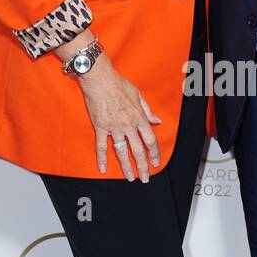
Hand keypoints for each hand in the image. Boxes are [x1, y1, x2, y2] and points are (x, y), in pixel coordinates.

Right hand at [76, 51, 160, 181]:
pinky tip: (102, 168)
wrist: (100, 79)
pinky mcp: (101, 127)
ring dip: (126, 166)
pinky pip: (102, 146)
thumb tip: (157, 121)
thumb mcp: (138, 95)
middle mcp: (128, 125)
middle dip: (143, 166)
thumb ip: (147, 110)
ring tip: (130, 178)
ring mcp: (114, 127)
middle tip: (145, 178)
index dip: (154, 153)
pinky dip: (102, 158)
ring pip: (122, 152)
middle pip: (138, 150)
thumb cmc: (119, 84)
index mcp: (139, 117)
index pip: (150, 140)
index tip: (155, 163)